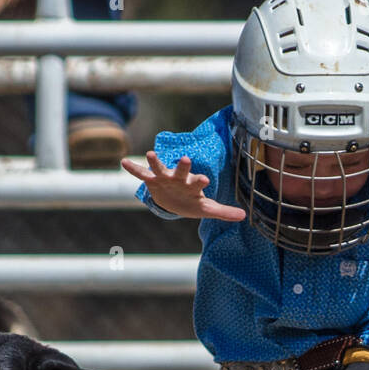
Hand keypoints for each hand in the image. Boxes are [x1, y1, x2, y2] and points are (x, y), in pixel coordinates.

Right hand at [122, 152, 246, 220]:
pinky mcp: (153, 181)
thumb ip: (224, 212)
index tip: (205, 179)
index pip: (198, 182)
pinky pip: (141, 174)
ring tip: (150, 153)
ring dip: (155, 162)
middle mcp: (179, 179)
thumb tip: (244, 216)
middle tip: (186, 158)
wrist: (175, 200)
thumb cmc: (192, 202)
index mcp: (192, 185)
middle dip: (183, 165)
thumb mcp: (206, 208)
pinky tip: (123, 161)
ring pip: (160, 168)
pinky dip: (133, 169)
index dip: (200, 180)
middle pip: (182, 171)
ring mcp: (165, 178)